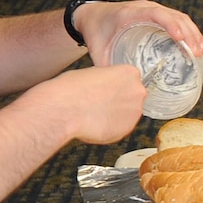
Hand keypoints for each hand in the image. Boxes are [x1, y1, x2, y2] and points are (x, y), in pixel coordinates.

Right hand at [32, 63, 148, 145]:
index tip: (107, 91)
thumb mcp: (91, 73)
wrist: (64, 110)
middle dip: (118, 101)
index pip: (129, 80)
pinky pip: (120, 129)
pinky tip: (96, 124)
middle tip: (100, 104)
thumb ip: (106, 79)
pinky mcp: (127, 130)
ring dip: (115, 115)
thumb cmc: (72, 90)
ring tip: (96, 115)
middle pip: (131, 97)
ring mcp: (135, 112)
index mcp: (129, 73)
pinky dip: (110, 128)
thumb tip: (105, 85)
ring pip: (127, 114)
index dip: (115, 86)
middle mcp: (137, 91)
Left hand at [73, 0, 202, 65]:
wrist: (91, 15)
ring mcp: (153, 9)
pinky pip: (177, 19)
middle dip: (189, 33)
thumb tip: (122, 90)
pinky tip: (194, 46)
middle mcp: (145, 8)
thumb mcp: (98, 51)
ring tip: (201, 51)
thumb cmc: (95, 32)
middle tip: (197, 53)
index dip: (171, 24)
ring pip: (179, 17)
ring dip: (193, 32)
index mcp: (131, 13)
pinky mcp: (156, 14)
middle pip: (174, 16)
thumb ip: (108, 69)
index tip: (180, 38)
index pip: (156, 14)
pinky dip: (188, 31)